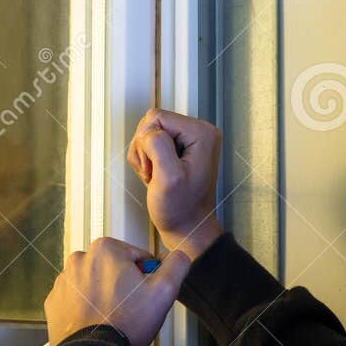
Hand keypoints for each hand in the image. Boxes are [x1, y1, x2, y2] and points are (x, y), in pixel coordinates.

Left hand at [45, 238, 191, 345]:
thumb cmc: (124, 325)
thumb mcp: (164, 292)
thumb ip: (176, 266)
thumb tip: (179, 255)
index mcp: (106, 250)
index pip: (138, 257)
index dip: (147, 277)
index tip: (145, 294)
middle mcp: (80, 260)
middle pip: (114, 269)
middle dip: (124, 285)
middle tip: (132, 308)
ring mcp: (64, 281)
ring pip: (95, 283)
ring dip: (105, 296)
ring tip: (114, 317)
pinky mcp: (55, 301)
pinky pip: (77, 300)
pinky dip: (87, 308)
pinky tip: (98, 322)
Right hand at [126, 108, 223, 260]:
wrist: (186, 227)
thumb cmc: (181, 209)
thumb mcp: (168, 177)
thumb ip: (158, 146)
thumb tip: (148, 131)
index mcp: (201, 133)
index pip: (157, 118)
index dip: (146, 143)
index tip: (155, 168)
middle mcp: (199, 131)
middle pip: (151, 123)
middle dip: (144, 150)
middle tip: (154, 173)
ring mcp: (189, 140)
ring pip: (148, 134)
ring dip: (144, 157)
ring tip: (155, 176)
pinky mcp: (180, 148)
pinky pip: (150, 143)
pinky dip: (146, 160)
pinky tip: (155, 175)